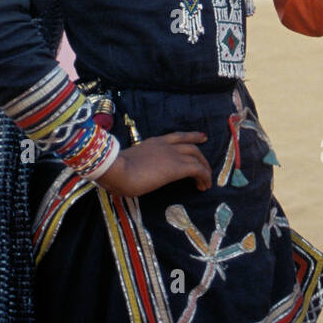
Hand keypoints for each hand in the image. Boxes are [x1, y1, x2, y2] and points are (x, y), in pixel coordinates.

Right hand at [96, 131, 211, 196]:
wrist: (116, 169)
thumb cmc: (116, 170)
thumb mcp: (129, 163)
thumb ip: (136, 166)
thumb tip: (133, 174)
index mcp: (153, 143)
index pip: (176, 137)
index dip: (191, 136)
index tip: (201, 137)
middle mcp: (165, 145)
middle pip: (191, 146)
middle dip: (201, 156)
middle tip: (206, 166)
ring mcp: (172, 155)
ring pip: (197, 157)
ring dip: (204, 168)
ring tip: (206, 181)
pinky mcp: (177, 167)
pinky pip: (198, 170)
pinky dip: (204, 176)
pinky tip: (204, 185)